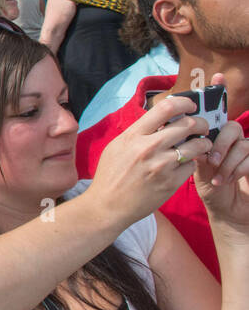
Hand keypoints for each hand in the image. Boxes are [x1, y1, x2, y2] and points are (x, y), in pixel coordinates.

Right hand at [84, 93, 213, 228]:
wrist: (106, 206)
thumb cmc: (110, 176)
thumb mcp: (117, 147)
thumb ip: (139, 133)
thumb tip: (161, 121)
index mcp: (133, 136)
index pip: (166, 108)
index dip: (184, 103)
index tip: (190, 106)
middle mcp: (148, 148)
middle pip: (188, 124)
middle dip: (200, 124)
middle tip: (201, 127)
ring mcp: (161, 166)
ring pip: (196, 145)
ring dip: (203, 144)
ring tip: (200, 146)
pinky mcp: (170, 183)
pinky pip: (191, 166)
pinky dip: (190, 164)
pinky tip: (182, 166)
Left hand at [194, 119, 248, 230]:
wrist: (229, 213)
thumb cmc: (212, 191)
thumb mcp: (200, 172)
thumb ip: (198, 154)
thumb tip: (190, 139)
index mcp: (219, 141)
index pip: (216, 123)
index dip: (207, 129)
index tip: (198, 145)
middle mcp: (236, 144)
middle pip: (233, 128)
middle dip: (221, 144)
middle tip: (212, 161)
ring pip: (243, 145)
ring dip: (228, 163)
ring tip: (218, 180)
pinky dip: (238, 170)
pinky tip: (227, 181)